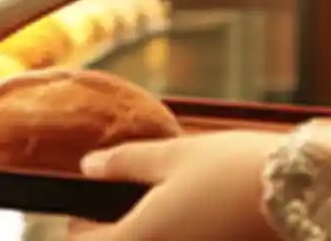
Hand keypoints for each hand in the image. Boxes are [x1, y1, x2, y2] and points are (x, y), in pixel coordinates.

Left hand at [69, 132, 282, 240]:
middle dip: (118, 236)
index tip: (86, 213)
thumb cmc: (236, 172)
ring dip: (154, 237)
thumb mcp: (173, 156)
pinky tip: (195, 227)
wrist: (310, 196)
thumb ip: (124, 163)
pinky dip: (181, 239)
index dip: (81, 230)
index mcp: (141, 238)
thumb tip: (89, 166)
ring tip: (164, 217)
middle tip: (123, 215)